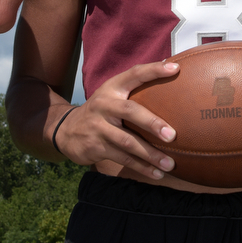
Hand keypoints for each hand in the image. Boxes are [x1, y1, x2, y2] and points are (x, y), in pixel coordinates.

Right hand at [54, 60, 179, 180]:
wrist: (65, 130)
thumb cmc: (101, 110)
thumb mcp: (111, 95)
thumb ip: (135, 87)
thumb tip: (172, 69)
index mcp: (112, 88)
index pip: (134, 74)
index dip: (154, 70)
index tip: (175, 68)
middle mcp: (104, 104)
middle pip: (130, 111)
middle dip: (152, 123)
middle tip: (172, 135)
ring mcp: (98, 127)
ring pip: (127, 142)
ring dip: (150, 155)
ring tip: (170, 164)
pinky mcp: (96, 146)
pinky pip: (122, 158)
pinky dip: (141, 167)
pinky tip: (156, 173)